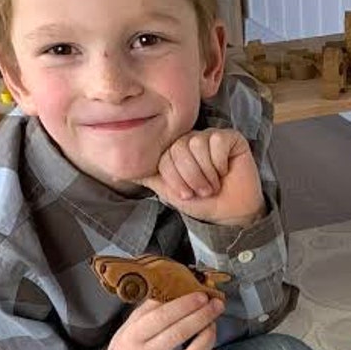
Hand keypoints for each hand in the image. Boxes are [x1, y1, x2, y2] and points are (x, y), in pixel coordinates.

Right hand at [97, 291, 224, 349]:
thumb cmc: (128, 348)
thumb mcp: (130, 325)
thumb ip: (151, 308)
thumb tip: (178, 288)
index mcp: (132, 338)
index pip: (161, 318)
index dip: (184, 305)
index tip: (201, 296)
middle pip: (179, 335)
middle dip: (202, 316)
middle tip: (215, 305)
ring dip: (208, 338)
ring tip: (212, 325)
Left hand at [140, 128, 264, 227]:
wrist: (230, 213)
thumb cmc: (201, 202)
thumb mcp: (169, 192)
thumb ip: (148, 178)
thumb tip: (119, 175)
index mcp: (175, 150)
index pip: (165, 157)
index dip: (176, 179)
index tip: (187, 194)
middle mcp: (191, 139)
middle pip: (180, 149)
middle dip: (192, 177)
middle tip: (203, 190)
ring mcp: (211, 136)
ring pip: (198, 144)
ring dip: (207, 173)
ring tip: (215, 183)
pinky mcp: (231, 137)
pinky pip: (217, 142)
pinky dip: (221, 162)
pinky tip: (226, 171)